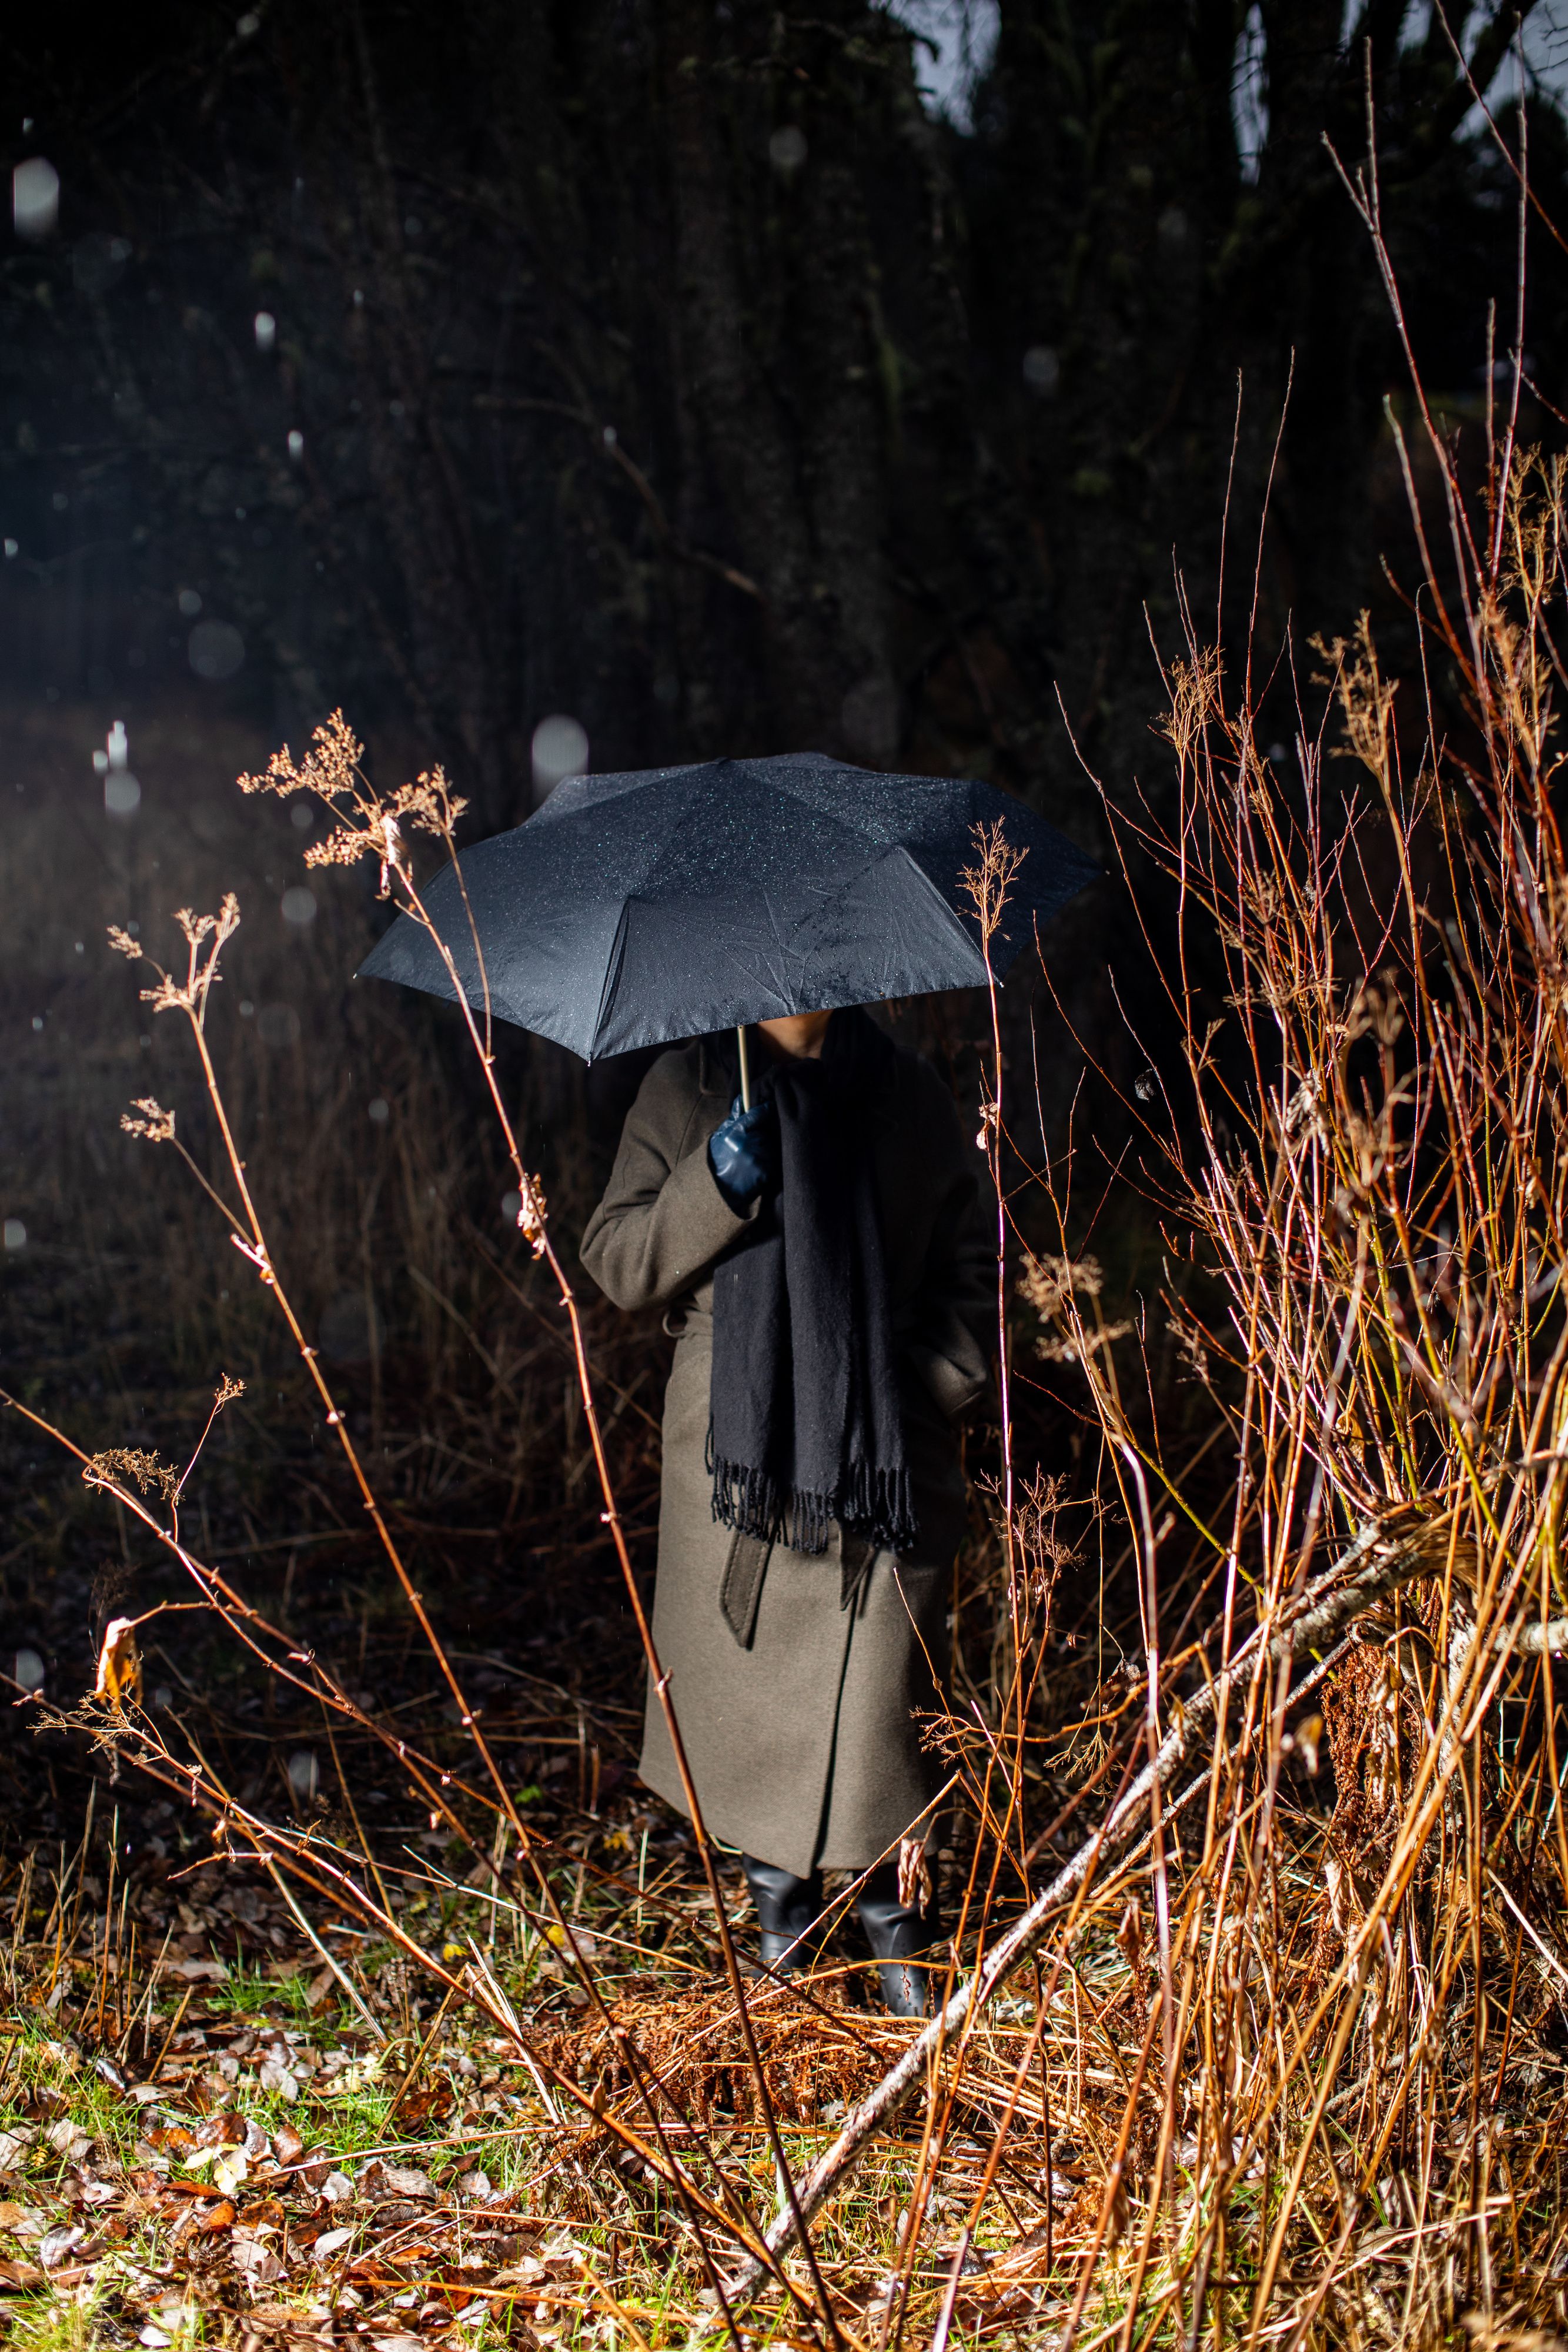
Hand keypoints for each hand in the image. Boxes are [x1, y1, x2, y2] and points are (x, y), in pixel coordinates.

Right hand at [708, 1095, 775, 1210]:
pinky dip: (769, 1162)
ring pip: (771, 1145)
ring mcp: (758, 1160)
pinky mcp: (767, 1173)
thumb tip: (741, 1097)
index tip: (769, 1106)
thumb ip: (734, 1119)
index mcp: (734, 1134)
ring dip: (766, 1149)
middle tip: (751, 1144)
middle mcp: (748, 1145)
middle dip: (762, 1134)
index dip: (764, 1109)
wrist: (717, 1191)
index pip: (756, 1114)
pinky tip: (756, 1168)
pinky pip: (774, 1160)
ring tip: (751, 1158)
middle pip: (766, 1131)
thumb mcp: (720, 1137)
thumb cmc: (718, 1161)